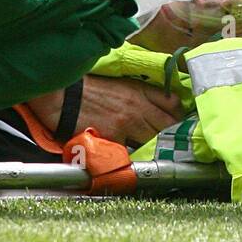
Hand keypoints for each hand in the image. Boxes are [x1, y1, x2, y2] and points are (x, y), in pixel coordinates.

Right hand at [26, 75, 182, 146]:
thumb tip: (155, 104)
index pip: (171, 102)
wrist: (61, 98)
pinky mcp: (114, 138)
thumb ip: (137, 92)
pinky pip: (133, 151)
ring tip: (159, 153)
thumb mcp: (117, 82)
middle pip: (168, 123)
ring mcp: (127, 123)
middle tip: (175, 142)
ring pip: (154, 139)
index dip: (179, 114)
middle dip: (172, 133)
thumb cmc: (86, 89)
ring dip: (156, 146)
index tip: (181, 122)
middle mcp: (137, 106)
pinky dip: (135, 155)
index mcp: (138, 89)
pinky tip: (136, 159)